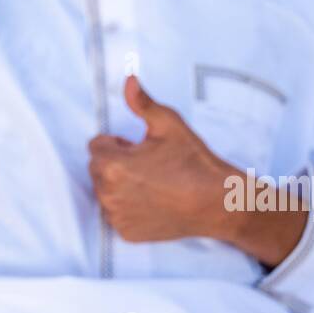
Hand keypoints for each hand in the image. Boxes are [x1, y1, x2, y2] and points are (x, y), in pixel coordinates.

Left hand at [87, 75, 240, 242]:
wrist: (216, 203)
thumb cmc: (193, 162)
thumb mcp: (169, 124)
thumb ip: (142, 102)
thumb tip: (128, 80)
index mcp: (111, 164)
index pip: (97, 145)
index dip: (120, 143)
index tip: (142, 149)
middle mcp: (107, 193)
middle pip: (98, 168)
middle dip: (117, 163)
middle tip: (149, 166)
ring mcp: (116, 216)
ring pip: (106, 191)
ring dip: (121, 185)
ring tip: (153, 183)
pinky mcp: (126, 233)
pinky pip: (117, 213)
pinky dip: (129, 207)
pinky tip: (154, 202)